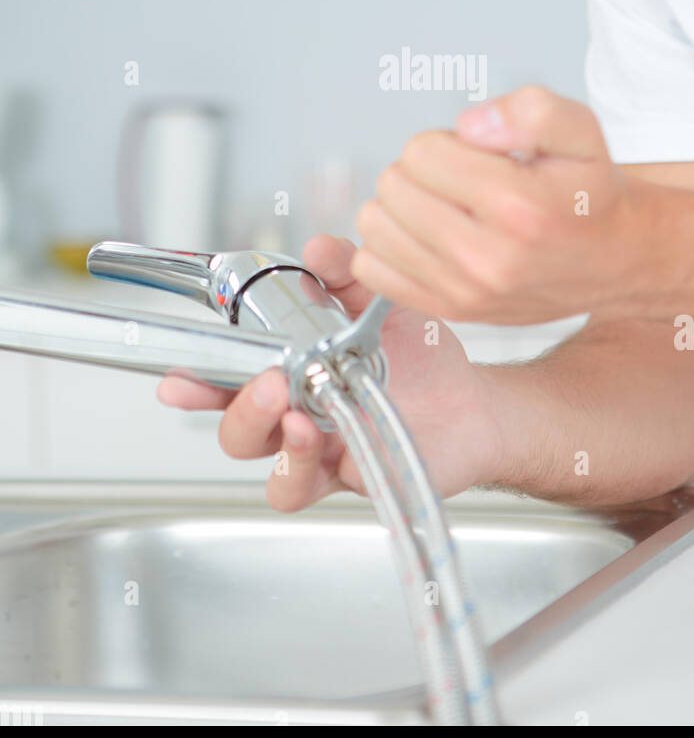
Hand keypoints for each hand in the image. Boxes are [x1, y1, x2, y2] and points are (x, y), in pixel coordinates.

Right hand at [156, 234, 502, 509]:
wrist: (472, 404)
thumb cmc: (419, 357)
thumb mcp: (381, 301)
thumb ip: (346, 271)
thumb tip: (317, 249)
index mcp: (289, 367)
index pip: (228, 372)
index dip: (196, 374)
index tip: (178, 374)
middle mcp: (292, 411)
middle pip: (230, 422)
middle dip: (227, 403)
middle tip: (264, 381)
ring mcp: (314, 449)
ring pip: (259, 457)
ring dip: (265, 434)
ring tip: (295, 413)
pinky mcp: (343, 477)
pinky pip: (301, 487)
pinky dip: (305, 467)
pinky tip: (330, 445)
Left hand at [350, 85, 652, 324]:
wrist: (617, 259)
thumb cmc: (591, 197)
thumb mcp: (582, 130)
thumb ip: (530, 111)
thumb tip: (471, 126)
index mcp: (517, 206)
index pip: (422, 152)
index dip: (444, 142)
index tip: (473, 155)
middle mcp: (488, 257)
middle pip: (395, 185)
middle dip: (421, 170)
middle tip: (460, 179)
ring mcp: (465, 290)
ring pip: (376, 225)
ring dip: (402, 205)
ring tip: (443, 205)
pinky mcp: (450, 310)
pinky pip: (373, 269)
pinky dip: (390, 246)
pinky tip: (425, 235)